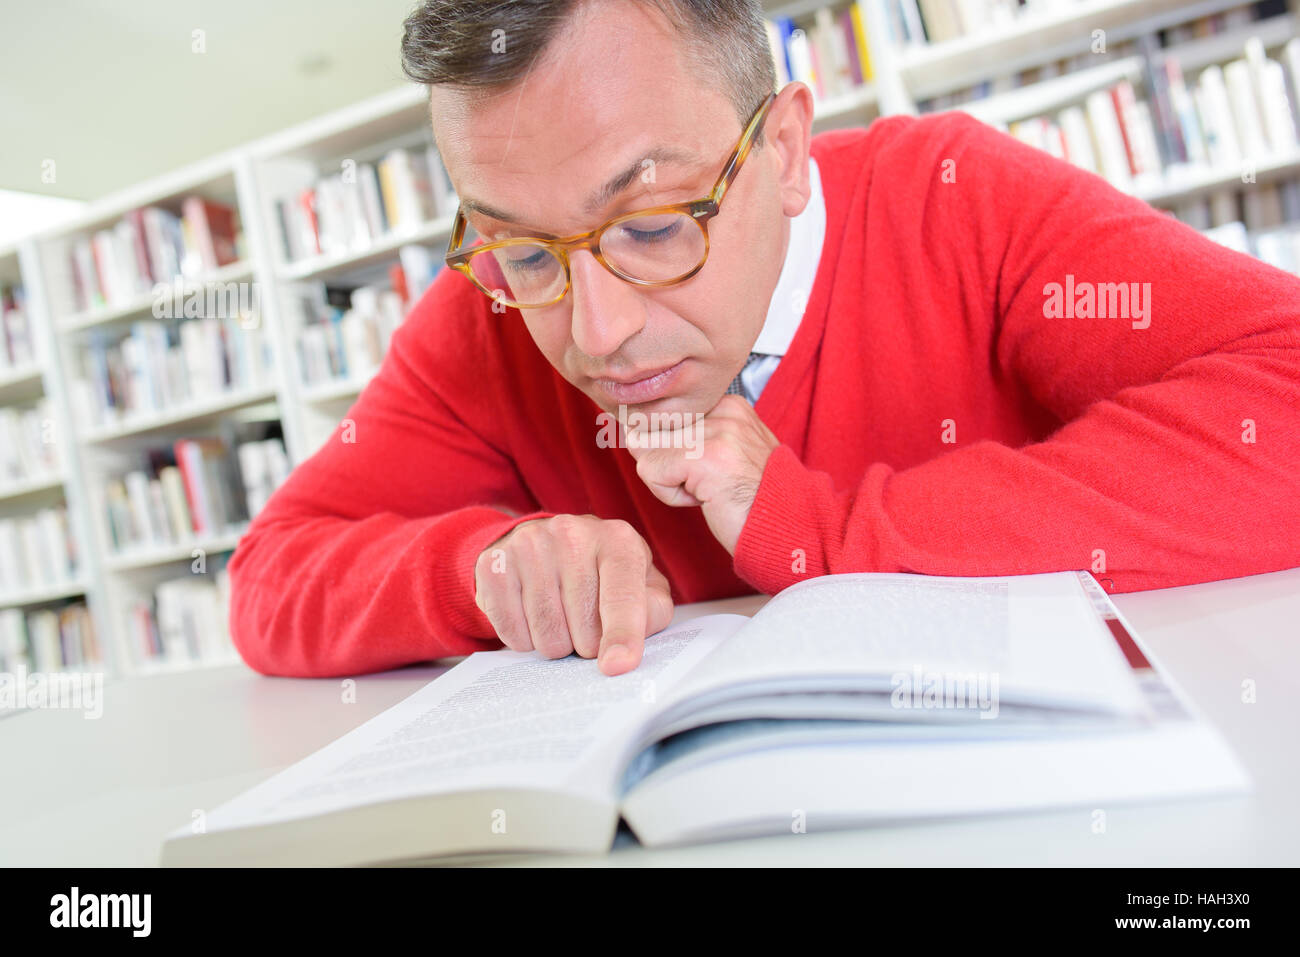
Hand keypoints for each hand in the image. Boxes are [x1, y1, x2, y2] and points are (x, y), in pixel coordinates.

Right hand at [474, 515, 673, 674]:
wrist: (544, 546)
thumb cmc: (602, 575)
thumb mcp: (641, 586)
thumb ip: (650, 613)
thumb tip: (626, 652)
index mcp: (618, 540)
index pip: (622, 595)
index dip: (622, 635)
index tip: (616, 667)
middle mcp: (573, 533)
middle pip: (583, 626)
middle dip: (587, 644)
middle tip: (586, 626)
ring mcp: (530, 544)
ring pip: (546, 633)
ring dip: (556, 644)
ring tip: (561, 620)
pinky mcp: (495, 563)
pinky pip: (510, 629)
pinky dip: (523, 640)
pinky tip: (531, 618)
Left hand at [625, 394, 778, 553]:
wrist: (791, 528)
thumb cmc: (754, 501)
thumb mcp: (721, 454)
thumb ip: (685, 437)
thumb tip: (630, 432)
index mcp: (726, 404)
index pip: (660, 415)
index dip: (669, 453)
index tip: (706, 472)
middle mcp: (721, 408)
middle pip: (648, 430)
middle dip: (665, 466)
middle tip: (708, 483)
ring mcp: (714, 430)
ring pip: (645, 452)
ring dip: (668, 482)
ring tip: (708, 490)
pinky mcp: (704, 455)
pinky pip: (651, 472)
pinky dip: (670, 495)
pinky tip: (705, 499)